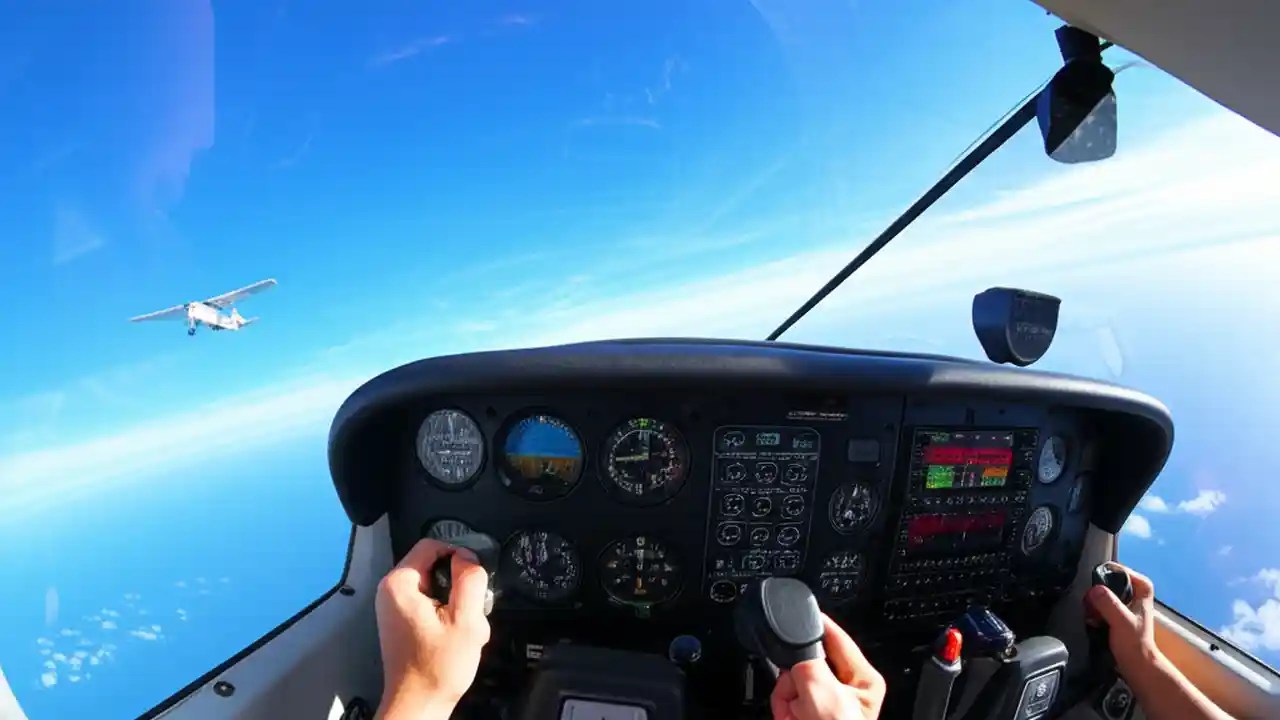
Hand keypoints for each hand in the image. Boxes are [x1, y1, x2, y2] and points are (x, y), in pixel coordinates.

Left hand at [375, 539, 490, 719]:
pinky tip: (454, 636)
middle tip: (470, 611)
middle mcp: (390, 591)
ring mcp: (393, 607)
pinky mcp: (400, 621)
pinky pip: (429, 603)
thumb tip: (469, 557)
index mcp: (400, 584)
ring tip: (462, 628)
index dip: (459, 554)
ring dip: (455, 603)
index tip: (474, 578)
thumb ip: (470, 580)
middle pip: (434, 566)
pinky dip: (446, 615)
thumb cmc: (438, 668)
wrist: (419, 705)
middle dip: (458, 585)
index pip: (432, 545)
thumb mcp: (466, 620)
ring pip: (435, 586)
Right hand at [770, 615, 884, 719]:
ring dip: (786, 695)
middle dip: (795, 676)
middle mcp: (843, 689)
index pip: (838, 639)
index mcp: (861, 679)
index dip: (819, 624)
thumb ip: (808, 663)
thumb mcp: (825, 694)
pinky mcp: (806, 714)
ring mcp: (824, 702)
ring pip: (792, 679)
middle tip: (797, 693)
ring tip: (795, 714)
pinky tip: (789, 718)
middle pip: (808, 660)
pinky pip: (785, 697)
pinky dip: (782, 707)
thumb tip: (794, 650)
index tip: (803, 610)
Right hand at [1084, 561, 1160, 673]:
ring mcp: (1125, 602)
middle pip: (1109, 579)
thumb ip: (1109, 604)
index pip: (1119, 569)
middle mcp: (1134, 592)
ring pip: (1102, 591)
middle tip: (1086, 598)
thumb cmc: (1133, 644)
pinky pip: (1099, 602)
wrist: (1136, 665)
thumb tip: (1094, 589)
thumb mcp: (1121, 621)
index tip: (1090, 582)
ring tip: (1087, 609)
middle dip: (1096, 588)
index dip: (1104, 574)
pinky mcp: (1116, 612)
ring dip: (1092, 599)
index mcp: (1142, 589)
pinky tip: (1089, 616)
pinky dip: (1093, 607)